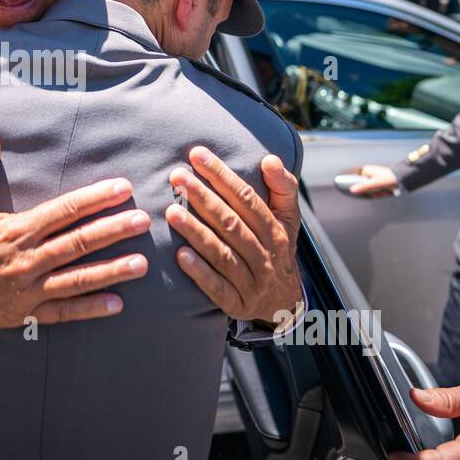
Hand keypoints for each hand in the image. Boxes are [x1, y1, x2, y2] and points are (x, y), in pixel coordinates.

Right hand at [0, 120, 149, 338]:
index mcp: (15, 229)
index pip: (65, 210)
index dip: (96, 198)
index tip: (121, 188)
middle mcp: (26, 259)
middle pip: (79, 242)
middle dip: (114, 230)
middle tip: (143, 221)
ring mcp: (27, 290)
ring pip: (78, 279)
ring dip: (112, 270)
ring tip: (142, 264)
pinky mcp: (23, 314)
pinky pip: (62, 312)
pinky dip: (90, 308)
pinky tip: (117, 304)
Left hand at [165, 149, 301, 324]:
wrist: (284, 302)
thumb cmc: (277, 249)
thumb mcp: (288, 219)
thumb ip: (283, 187)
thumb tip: (270, 158)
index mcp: (276, 231)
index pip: (248, 199)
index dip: (223, 175)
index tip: (197, 155)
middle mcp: (265, 256)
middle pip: (232, 224)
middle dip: (203, 198)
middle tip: (177, 177)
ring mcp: (251, 281)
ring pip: (222, 254)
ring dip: (196, 232)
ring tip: (171, 212)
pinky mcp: (236, 304)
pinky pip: (217, 288)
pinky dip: (199, 272)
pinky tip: (180, 255)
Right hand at [348, 164, 398, 196]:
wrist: (402, 177)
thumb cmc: (389, 178)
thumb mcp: (375, 184)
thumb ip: (363, 187)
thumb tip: (352, 190)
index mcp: (366, 170)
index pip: (357, 181)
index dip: (362, 188)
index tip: (368, 191)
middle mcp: (369, 172)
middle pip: (365, 187)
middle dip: (372, 192)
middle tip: (380, 191)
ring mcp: (375, 176)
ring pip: (371, 189)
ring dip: (378, 192)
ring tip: (385, 191)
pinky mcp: (380, 180)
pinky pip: (377, 189)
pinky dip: (381, 191)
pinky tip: (386, 191)